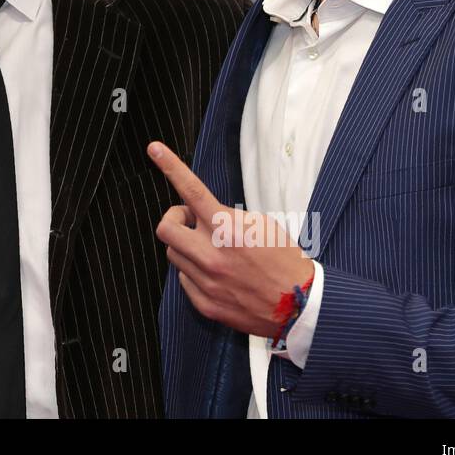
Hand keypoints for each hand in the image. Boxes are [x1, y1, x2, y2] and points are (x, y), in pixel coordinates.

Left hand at [149, 141, 314, 338]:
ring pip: (173, 253)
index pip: (191, 191)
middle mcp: (212, 254)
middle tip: (192, 221)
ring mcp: (206, 281)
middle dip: (175, 219)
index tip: (154, 149)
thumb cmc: (283, 260)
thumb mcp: (262, 224)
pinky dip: (194, 272)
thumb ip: (226, 216)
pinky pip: (184, 279)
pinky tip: (216, 274)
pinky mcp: (205, 303)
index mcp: (227, 229)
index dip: (170, 167)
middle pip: (166, 227)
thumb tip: (201, 213)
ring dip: (186, 246)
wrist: (299, 305)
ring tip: (210, 249)